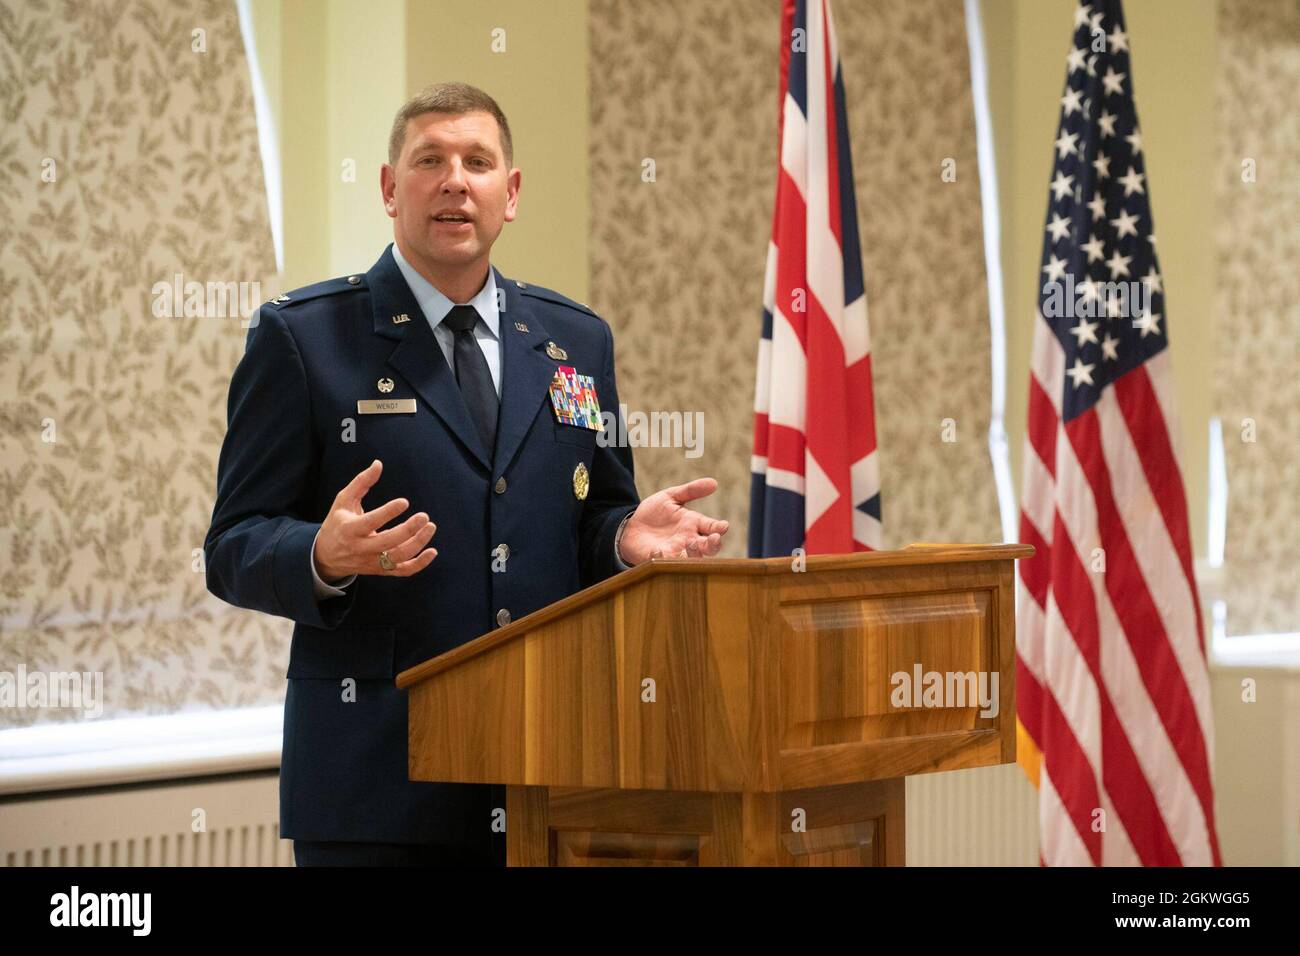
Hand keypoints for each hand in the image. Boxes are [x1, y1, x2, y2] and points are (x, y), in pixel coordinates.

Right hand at [313, 460, 437, 578]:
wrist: (326, 556)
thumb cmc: (338, 522)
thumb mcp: (343, 500)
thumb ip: (361, 482)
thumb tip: (379, 463)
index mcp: (349, 529)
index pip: (370, 522)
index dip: (388, 513)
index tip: (404, 501)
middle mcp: (361, 548)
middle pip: (387, 543)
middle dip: (408, 531)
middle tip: (424, 516)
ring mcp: (371, 562)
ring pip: (397, 558)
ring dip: (417, 544)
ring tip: (430, 527)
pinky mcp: (380, 570)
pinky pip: (402, 571)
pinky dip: (419, 564)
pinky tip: (432, 551)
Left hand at [618, 477, 728, 564]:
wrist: (631, 526)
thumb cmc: (654, 512)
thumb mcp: (671, 496)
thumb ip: (690, 490)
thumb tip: (714, 482)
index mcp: (694, 525)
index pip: (713, 528)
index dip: (720, 528)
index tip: (723, 526)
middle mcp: (689, 540)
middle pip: (709, 548)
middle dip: (714, 545)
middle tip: (713, 539)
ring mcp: (676, 552)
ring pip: (692, 559)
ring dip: (695, 553)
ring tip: (690, 543)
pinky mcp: (660, 559)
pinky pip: (665, 563)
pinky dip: (663, 558)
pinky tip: (657, 550)